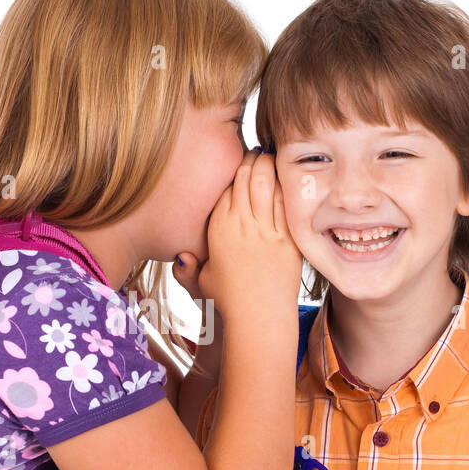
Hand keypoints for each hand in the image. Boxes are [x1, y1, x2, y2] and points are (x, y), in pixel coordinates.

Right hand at [198, 148, 301, 326]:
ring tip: (269, 155)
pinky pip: (286, 201)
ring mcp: (266, 230)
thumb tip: (180, 255)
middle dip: (251, 159)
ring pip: (267, 183)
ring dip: (268, 165)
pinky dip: (286, 184)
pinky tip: (287, 176)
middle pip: (245, 177)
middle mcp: (241, 224)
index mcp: (219, 229)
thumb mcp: (200, 283)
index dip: (232, 170)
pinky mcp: (288, 238)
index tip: (238, 162)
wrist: (259, 318)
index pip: (226, 187)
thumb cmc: (230, 301)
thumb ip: (186, 269)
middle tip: (255, 151)